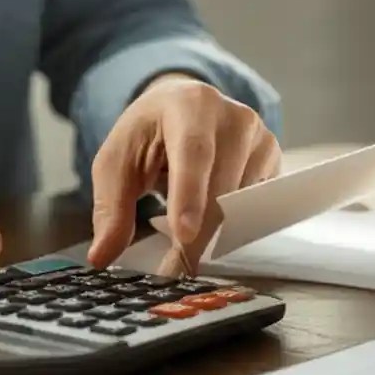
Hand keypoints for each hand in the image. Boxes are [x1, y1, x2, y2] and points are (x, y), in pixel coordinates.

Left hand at [87, 74, 280, 273]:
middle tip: (175, 269)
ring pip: (241, 201)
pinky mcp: (273, 157)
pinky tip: (210, 218)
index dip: (190, 195)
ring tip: (185, 236)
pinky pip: (257, 203)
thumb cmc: (145, 135)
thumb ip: (110, 208)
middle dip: (198, 233)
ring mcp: (259, 137)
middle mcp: (233, 116)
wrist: (179, 106)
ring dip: (214, 229)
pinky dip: (232, 221)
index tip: (184, 235)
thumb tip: (101, 257)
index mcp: (189, 105)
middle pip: (220, 186)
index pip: (193, 152)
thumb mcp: (116, 163)